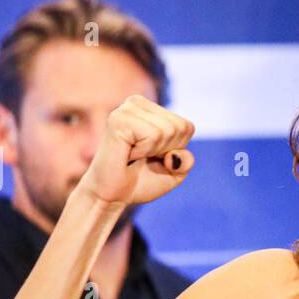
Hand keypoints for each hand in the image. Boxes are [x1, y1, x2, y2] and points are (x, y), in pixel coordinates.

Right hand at [79, 95, 195, 207]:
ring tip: (133, 155)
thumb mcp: (174, 173)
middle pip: (179, 128)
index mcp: (151, 109)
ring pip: (168, 130)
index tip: (152, 157)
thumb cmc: (139, 181)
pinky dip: (143, 151)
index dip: (175, 150)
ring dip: (153, 152)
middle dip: (165, 151)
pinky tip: (127, 153)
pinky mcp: (118, 119)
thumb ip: (186, 161)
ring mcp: (126, 108)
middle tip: (141, 158)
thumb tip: (176, 156)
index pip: (187, 127)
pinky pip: (153, 135)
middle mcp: (137, 102)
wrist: (111, 196)